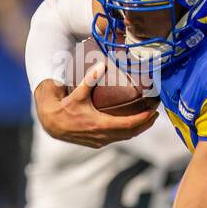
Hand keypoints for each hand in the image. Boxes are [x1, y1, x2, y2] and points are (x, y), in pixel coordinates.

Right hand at [34, 66, 157, 148]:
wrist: (50, 123)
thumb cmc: (63, 107)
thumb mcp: (76, 93)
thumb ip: (89, 80)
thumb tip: (102, 64)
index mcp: (99, 125)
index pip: (129, 125)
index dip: (143, 119)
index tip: (154, 111)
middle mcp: (102, 136)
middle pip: (131, 133)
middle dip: (145, 123)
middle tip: (156, 113)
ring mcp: (100, 141)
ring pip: (125, 137)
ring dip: (138, 128)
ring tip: (148, 117)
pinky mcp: (97, 143)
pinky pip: (117, 138)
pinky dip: (127, 131)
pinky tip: (132, 123)